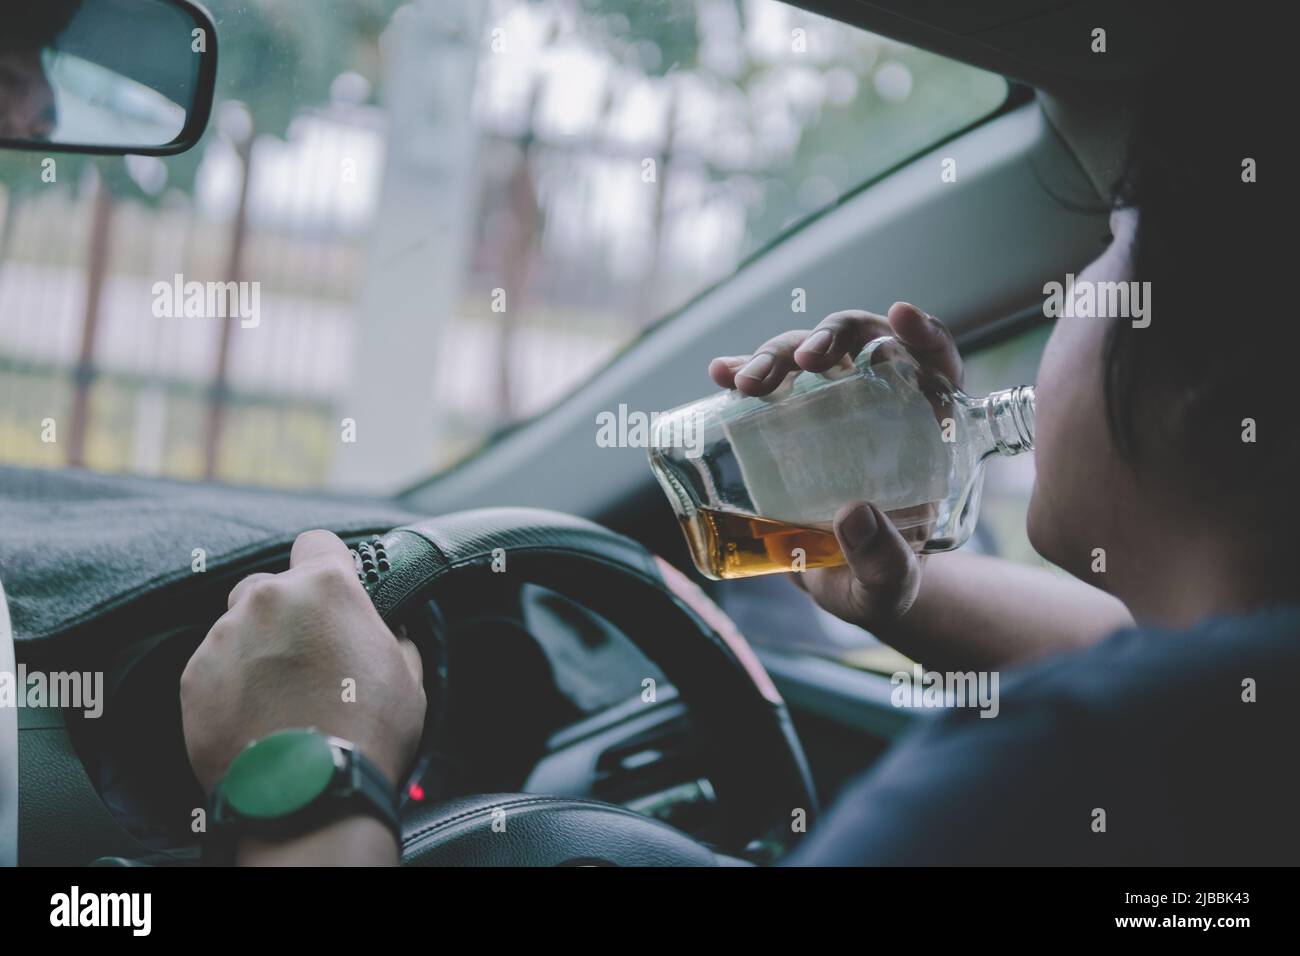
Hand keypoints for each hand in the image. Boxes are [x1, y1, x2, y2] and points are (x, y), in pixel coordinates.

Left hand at [181, 530, 425, 793]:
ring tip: (279, 695)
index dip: (327, 564)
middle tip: (307, 656)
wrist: (306, 794)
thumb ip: (393, 637)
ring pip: (238, 626)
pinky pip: (212, 666)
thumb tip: (387, 632)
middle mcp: (268, 600)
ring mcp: (224, 636)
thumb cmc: (365, 734)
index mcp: (325, 587)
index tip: (331, 590)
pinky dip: (230, 683)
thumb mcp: (408, 676)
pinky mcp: (194, 677)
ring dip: (256, 649)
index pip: (317, 542)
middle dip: (285, 612)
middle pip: (269, 585)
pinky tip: (255, 715)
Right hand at [708, 302, 963, 631]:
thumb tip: (854, 514)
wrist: (838, 591)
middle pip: (863, 347)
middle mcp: (878, 409)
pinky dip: (742, 370)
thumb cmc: (879, 584)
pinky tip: (721, 372)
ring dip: (777, 354)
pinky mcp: (785, 423)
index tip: (900, 317)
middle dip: (831, 338)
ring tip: (745, 382)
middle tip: (804, 362)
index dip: (924, 335)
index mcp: (924, 435)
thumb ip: (883, 561)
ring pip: (808, 358)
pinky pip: (766, 385)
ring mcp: (828, 411)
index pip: (936, 368)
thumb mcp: (888, 586)